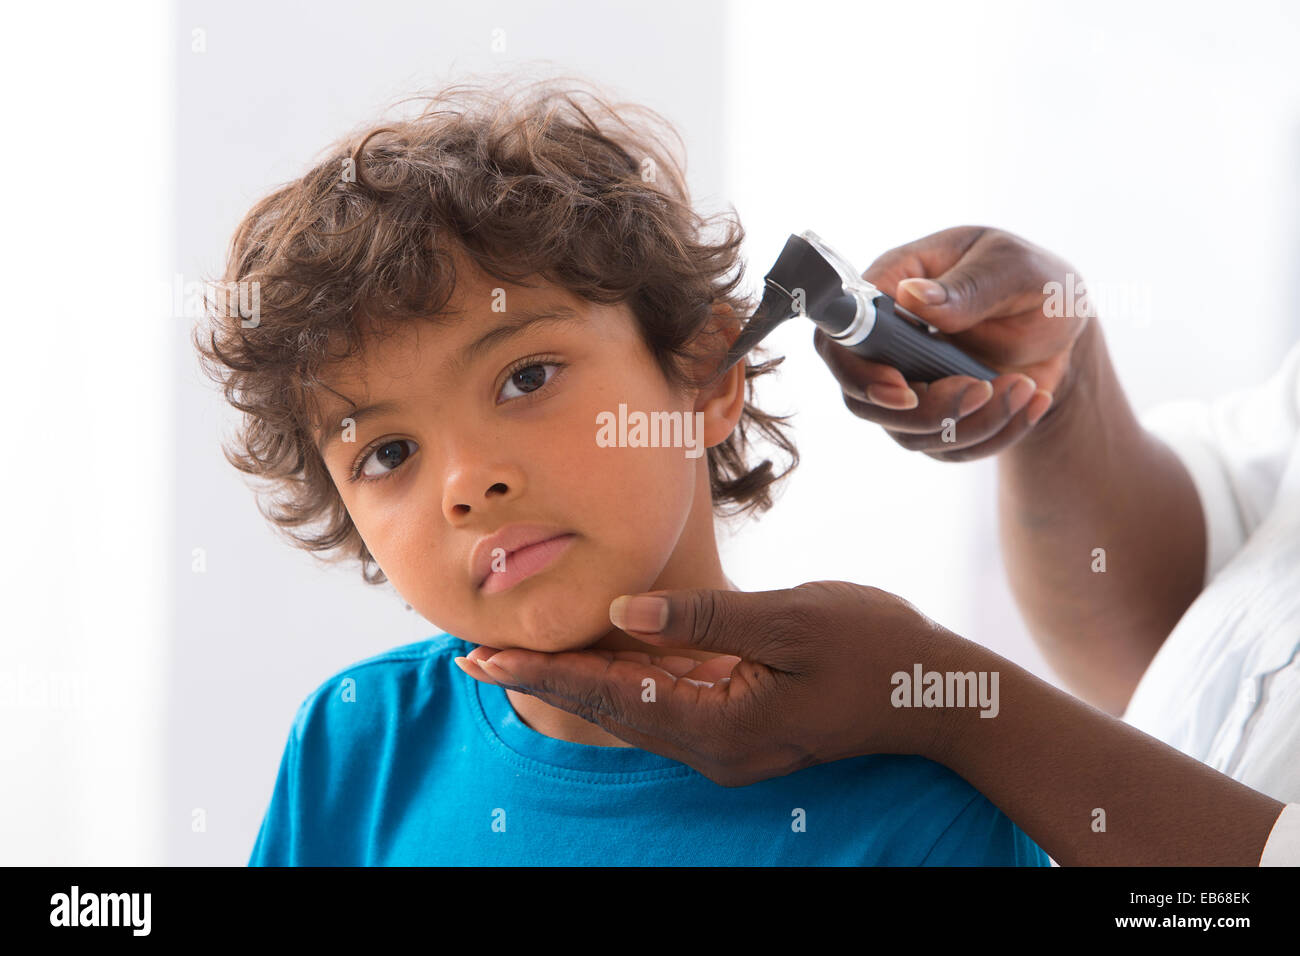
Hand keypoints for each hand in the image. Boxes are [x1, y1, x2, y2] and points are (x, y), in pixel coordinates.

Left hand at [453, 581, 957, 786]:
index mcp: (720, 726)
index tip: (486, 658)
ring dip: (578, 680)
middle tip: (476, 658)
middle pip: (611, 711)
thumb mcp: (790, 620)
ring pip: (635, 709)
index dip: (546, 673)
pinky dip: (625, 680)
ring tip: (518, 659)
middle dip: (545, 680)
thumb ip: (702, 621)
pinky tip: (597, 656)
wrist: (934, 693)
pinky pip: (668, 703)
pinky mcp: (741, 726)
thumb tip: (622, 614)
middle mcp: (714, 747)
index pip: (612, 697)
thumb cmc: (873, 648)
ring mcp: (728, 742)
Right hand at [813, 225, 1091, 459]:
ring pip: (907, 433)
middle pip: (863, 400)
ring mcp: (905, 385)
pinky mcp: (933, 419)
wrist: (1064, 327)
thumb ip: (968, 286)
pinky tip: (1032, 402)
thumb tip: (910, 297)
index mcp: (890, 288)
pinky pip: (948, 449)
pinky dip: (994, 434)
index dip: (857, 372)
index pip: (839, 337)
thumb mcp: (1015, 270)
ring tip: (1025, 387)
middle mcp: (885, 343)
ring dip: (971, 423)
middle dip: (925, 411)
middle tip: (982, 389)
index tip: (906, 389)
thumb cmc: (1035, 282)